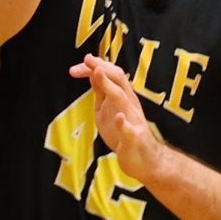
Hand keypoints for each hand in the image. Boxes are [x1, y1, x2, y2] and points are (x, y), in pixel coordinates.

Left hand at [72, 54, 165, 183]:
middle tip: (87, 60)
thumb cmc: (124, 133)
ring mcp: (133, 120)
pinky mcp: (134, 138)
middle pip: (119, 79)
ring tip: (98, 75)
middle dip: (102, 67)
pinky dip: (123, 123)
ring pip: (123, 99)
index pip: (110, 74)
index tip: (76, 66)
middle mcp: (129, 104)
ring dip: (110, 86)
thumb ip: (102, 91)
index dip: (94, 67)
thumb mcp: (107, 108)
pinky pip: (130, 130)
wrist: (144, 160)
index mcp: (123, 96)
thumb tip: (92, 72)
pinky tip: (118, 118)